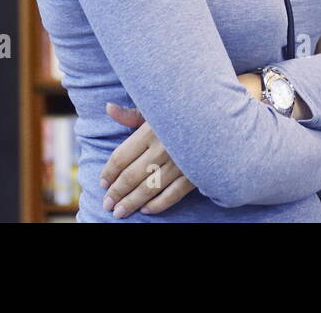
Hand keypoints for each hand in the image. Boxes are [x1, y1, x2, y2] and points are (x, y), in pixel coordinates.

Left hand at [99, 102, 194, 217]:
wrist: (218, 118)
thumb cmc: (181, 112)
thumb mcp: (156, 108)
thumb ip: (131, 113)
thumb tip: (108, 108)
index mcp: (151, 130)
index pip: (121, 157)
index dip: (109, 172)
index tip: (102, 183)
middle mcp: (164, 147)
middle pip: (132, 176)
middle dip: (117, 192)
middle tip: (107, 204)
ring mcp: (180, 163)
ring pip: (150, 188)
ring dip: (132, 202)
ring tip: (120, 212)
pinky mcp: (195, 174)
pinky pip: (173, 194)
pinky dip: (158, 204)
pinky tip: (146, 209)